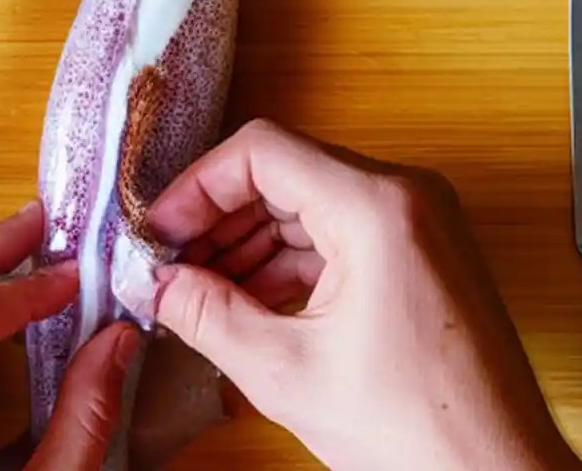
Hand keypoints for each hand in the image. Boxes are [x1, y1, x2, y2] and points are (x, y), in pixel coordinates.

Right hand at [146, 120, 581, 470]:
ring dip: (248, 244)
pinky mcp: (420, 254)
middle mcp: (406, 198)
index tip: (161, 229)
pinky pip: (338, 234)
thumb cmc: (422, 429)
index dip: (197, 187)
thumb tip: (158, 284)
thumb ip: (205, 315)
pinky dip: (288, 263)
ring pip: (308, 204)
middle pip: (283, 174)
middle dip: (217, 220)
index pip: (261, 152)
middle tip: (169, 265)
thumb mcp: (284, 370)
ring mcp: (419, 224)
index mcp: (377, 207)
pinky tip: (248, 304)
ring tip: (199, 293)